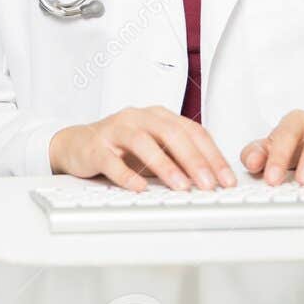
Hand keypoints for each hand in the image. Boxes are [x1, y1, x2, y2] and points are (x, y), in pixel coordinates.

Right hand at [50, 106, 237, 192]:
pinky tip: (139, 188)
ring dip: (165, 165)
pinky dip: (126, 175)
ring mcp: (115, 130)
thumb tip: (211, 180)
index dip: (212, 155)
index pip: (193, 131)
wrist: (77, 144)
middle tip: (209, 184)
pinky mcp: (95, 146)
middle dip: (194, 160)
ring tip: (181, 186)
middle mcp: (138, 118)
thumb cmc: (120, 147)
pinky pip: (111, 160)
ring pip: (143, 142)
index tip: (226, 180)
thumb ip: (179, 158)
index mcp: (158, 116)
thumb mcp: (155, 149)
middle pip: (171, 133)